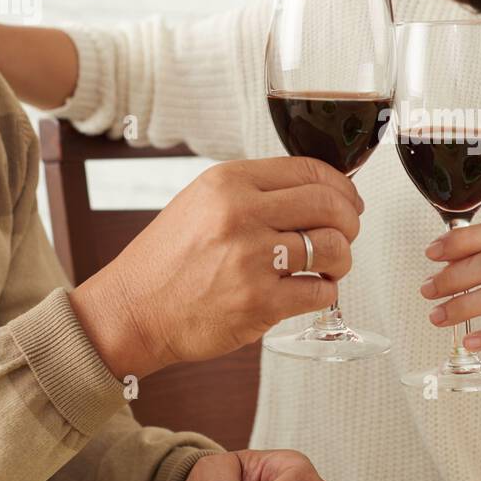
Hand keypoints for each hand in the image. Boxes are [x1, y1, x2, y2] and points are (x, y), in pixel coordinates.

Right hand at [70, 156, 363, 379]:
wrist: (130, 311)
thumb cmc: (167, 261)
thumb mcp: (201, 202)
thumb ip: (254, 192)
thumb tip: (317, 190)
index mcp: (228, 183)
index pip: (310, 169)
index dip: (342, 186)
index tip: (349, 200)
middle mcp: (240, 215)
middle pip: (331, 206)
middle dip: (350, 221)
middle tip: (345, 233)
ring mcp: (251, 260)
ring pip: (335, 248)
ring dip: (341, 259)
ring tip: (326, 266)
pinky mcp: (259, 303)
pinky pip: (321, 292)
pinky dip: (324, 292)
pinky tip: (308, 290)